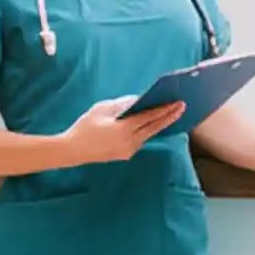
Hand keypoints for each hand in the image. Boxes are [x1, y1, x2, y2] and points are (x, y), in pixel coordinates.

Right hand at [61, 96, 184, 164]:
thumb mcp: (102, 109)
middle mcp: (129, 142)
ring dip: (160, 124)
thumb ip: (122, 104)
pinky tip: (156, 124)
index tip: (177, 103)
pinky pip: (142, 140)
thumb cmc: (85, 126)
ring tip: (173, 114)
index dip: (164, 110)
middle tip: (182, 107)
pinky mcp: (125, 155)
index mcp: (123, 129)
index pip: (148, 117)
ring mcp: (128, 151)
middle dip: (169, 116)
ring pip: (149, 135)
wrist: (72, 151)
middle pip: (153, 128)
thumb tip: (138, 100)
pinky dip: (149, 131)